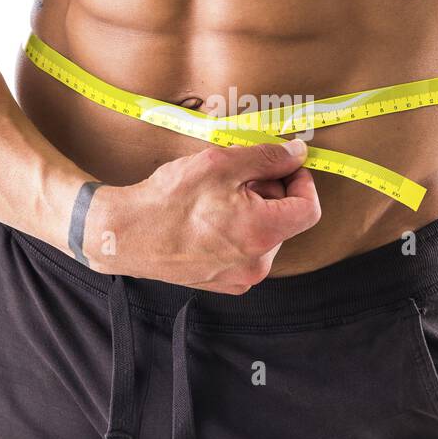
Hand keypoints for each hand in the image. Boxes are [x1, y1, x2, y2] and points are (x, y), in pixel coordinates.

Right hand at [84, 139, 320, 292]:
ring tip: (216, 199)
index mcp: (263, 233)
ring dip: (253, 211)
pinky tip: (209, 220)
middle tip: (234, 177)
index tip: (284, 166)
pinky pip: (247, 251)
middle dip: (270, 192)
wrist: (127, 235)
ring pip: (266, 234)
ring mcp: (241, 278)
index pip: (310, 208)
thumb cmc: (170, 200)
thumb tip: (297, 154)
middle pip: (286, 220)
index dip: (302, 181)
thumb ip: (267, 157)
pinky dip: (238, 231)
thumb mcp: (221, 163)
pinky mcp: (225, 284)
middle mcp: (258, 263)